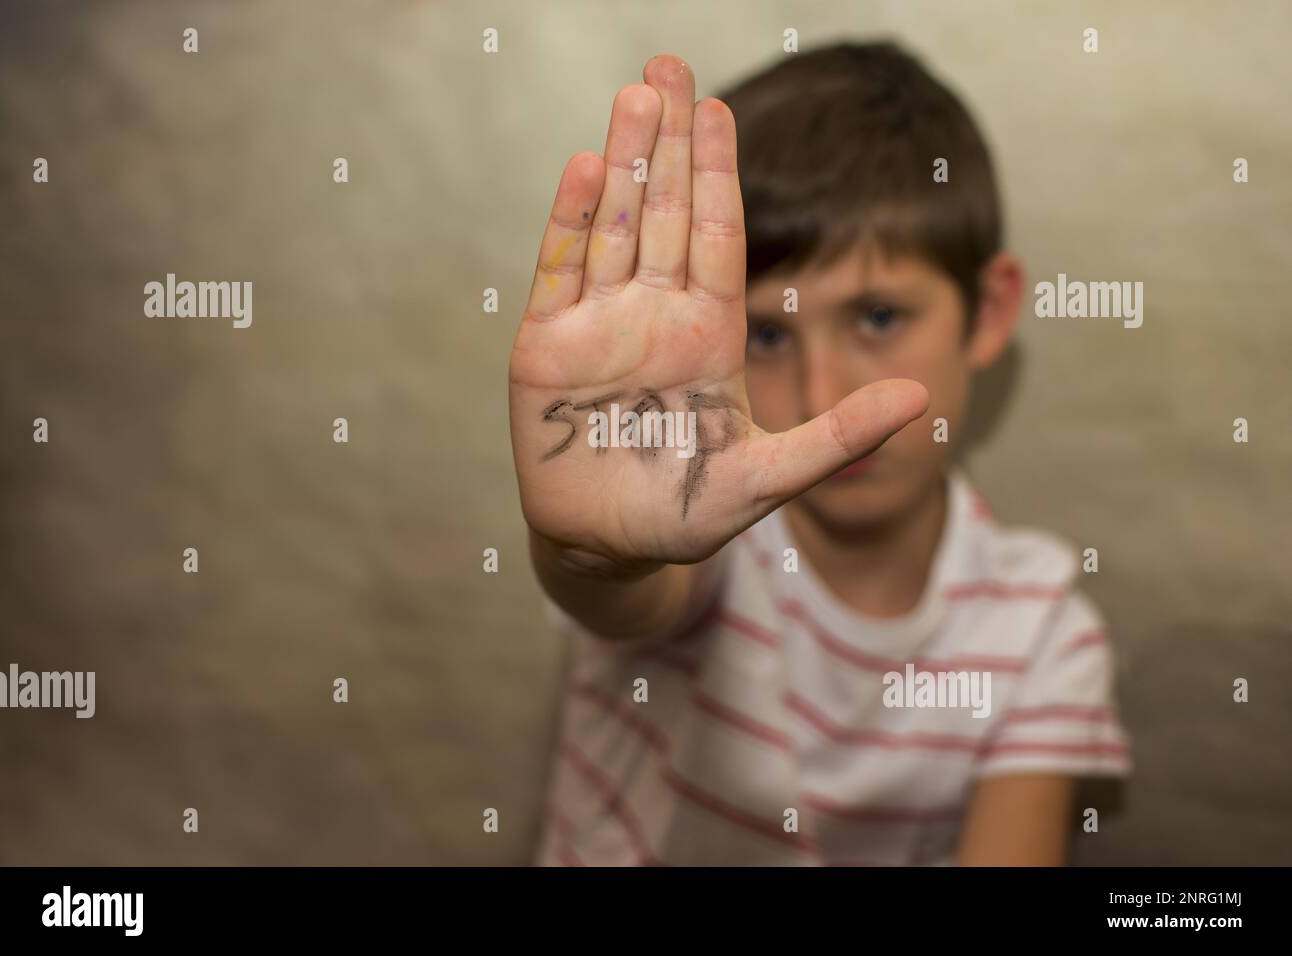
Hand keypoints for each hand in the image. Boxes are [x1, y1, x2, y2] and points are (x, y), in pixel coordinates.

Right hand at [509, 55, 927, 570]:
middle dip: (667, 142)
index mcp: (709, 334)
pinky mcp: (546, 349)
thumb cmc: (686, 517)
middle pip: (663, 213)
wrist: (607, 551)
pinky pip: (560, 274)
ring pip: (613, 227)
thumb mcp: (767, 479)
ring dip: (622, 163)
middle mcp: (654, 316)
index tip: (720, 111)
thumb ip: (835, 437)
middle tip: (670, 67)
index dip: (717, 174)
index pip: (717, 235)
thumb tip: (921, 399)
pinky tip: (583, 169)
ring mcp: (599, 326)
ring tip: (634, 96)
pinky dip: (569, 223)